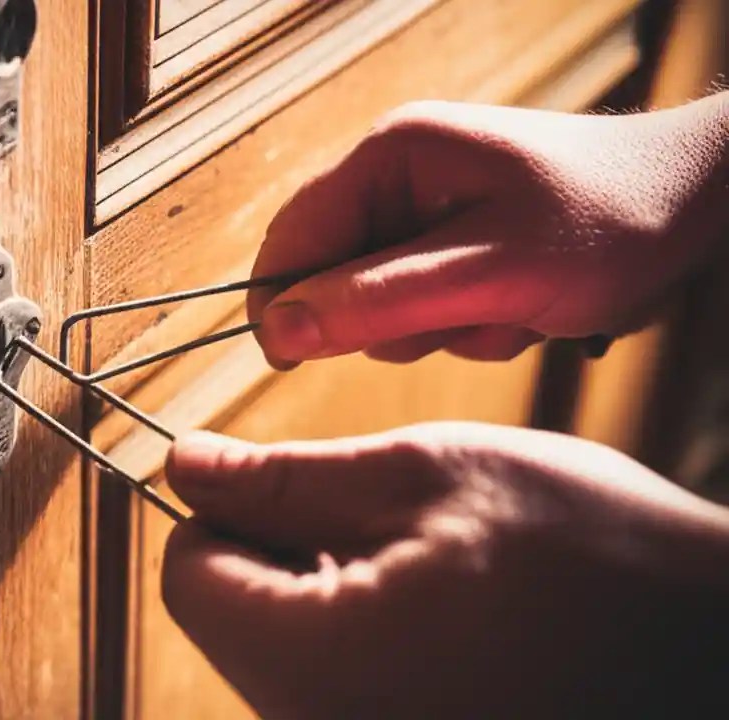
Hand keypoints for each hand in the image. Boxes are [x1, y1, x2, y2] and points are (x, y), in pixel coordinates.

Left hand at [162, 423, 728, 717]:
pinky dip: (366, 627)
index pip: (188, 575)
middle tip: (382, 509)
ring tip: (430, 558)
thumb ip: (285, 479)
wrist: (719, 658)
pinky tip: (445, 602)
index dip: (222, 507)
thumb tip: (183, 464)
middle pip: (231, 616)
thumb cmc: (597, 559)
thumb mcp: (428, 479)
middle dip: (281, 545)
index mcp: (311, 662)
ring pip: (285, 647)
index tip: (281, 475)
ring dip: (328, 583)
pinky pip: (339, 682)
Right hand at [250, 94, 728, 369]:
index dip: (279, 301)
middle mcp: (398, 181)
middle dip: (391, 320)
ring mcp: (427, 216)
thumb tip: (280, 328)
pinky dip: (469, 329)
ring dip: (439, 330)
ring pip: (381, 307)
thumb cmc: (610, 221)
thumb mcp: (490, 270)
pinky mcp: (455, 250)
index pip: (292, 234)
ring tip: (505, 310)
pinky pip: (425, 313)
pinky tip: (521, 311)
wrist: (701, 210)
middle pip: (333, 278)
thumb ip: (380, 299)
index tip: (288, 359)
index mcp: (391, 157)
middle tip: (457, 320)